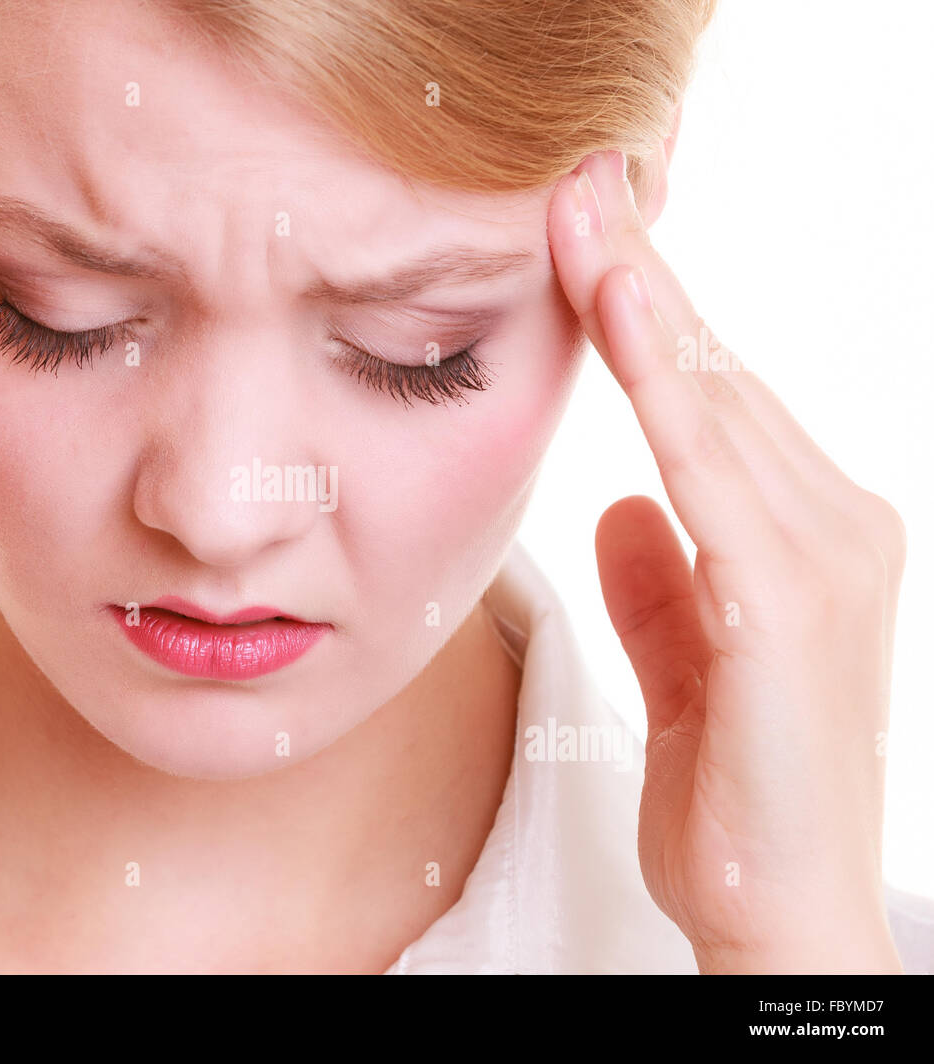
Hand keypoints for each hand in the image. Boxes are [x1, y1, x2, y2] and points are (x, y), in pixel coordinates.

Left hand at [547, 149, 905, 972]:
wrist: (769, 904)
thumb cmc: (730, 793)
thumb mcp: (682, 667)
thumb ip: (661, 584)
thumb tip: (621, 507)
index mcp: (797, 538)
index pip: (712, 403)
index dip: (649, 319)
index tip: (588, 242)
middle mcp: (829, 528)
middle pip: (719, 379)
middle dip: (645, 280)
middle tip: (583, 186)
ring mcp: (822, 559)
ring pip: (720, 403)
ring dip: (651, 306)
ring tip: (590, 216)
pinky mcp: (790, 604)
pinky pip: (715, 472)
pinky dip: (669, 390)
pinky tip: (628, 319)